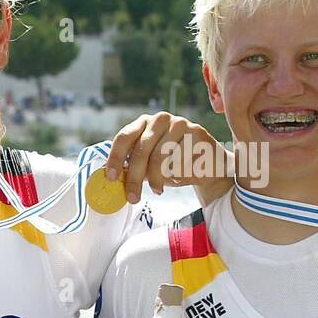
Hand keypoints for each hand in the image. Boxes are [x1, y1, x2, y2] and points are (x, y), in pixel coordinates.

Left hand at [105, 112, 231, 204]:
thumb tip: (111, 179)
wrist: (207, 165)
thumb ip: (131, 167)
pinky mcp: (196, 132)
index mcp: (143, 123)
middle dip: (134, 178)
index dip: (115, 158)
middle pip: (141, 150)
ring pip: (159, 157)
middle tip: (132, 198)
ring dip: (156, 179)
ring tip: (157, 189)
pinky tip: (179, 177)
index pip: (124, 137)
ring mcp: (179, 123)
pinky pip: (179, 159)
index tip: (111, 177)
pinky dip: (176, 174)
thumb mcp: (147, 166)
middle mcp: (160, 119)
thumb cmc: (172, 165)